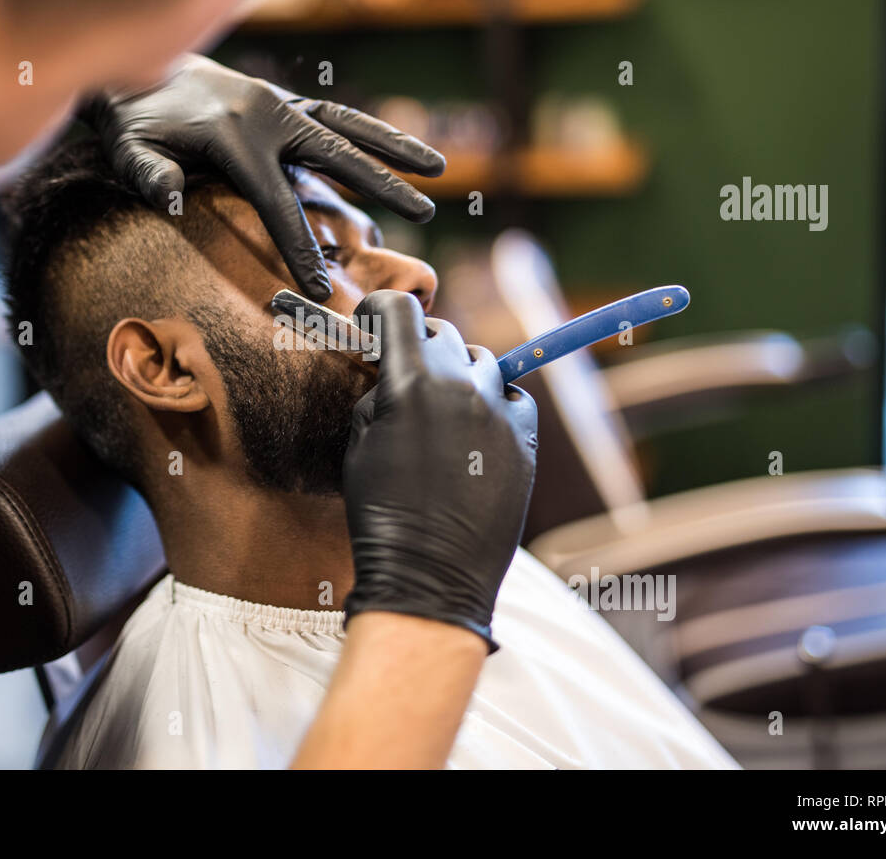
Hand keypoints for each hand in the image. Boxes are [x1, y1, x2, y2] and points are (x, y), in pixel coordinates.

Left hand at [80, 55, 444, 301]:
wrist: (137, 63)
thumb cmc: (131, 120)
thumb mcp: (127, 148)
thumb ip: (149, 174)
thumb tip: (174, 199)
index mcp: (233, 136)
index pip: (276, 201)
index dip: (299, 246)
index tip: (320, 287)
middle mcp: (268, 115)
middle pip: (336, 154)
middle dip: (381, 186)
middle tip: (424, 213)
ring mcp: (280, 103)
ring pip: (348, 126)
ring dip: (395, 146)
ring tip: (440, 168)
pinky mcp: (285, 99)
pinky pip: (336, 116)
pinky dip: (371, 131)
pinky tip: (402, 151)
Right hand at [342, 290, 538, 650]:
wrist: (430, 576)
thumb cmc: (382, 514)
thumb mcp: (359, 445)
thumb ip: (379, 396)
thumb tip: (394, 373)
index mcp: (410, 382)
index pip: (400, 310)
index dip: (380, 309)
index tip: (373, 320)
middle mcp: (460, 386)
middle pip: (443, 334)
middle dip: (421, 345)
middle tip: (407, 374)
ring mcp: (497, 412)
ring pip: (482, 363)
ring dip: (460, 375)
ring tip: (444, 413)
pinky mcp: (525, 440)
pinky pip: (513, 399)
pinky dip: (495, 404)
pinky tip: (477, 433)